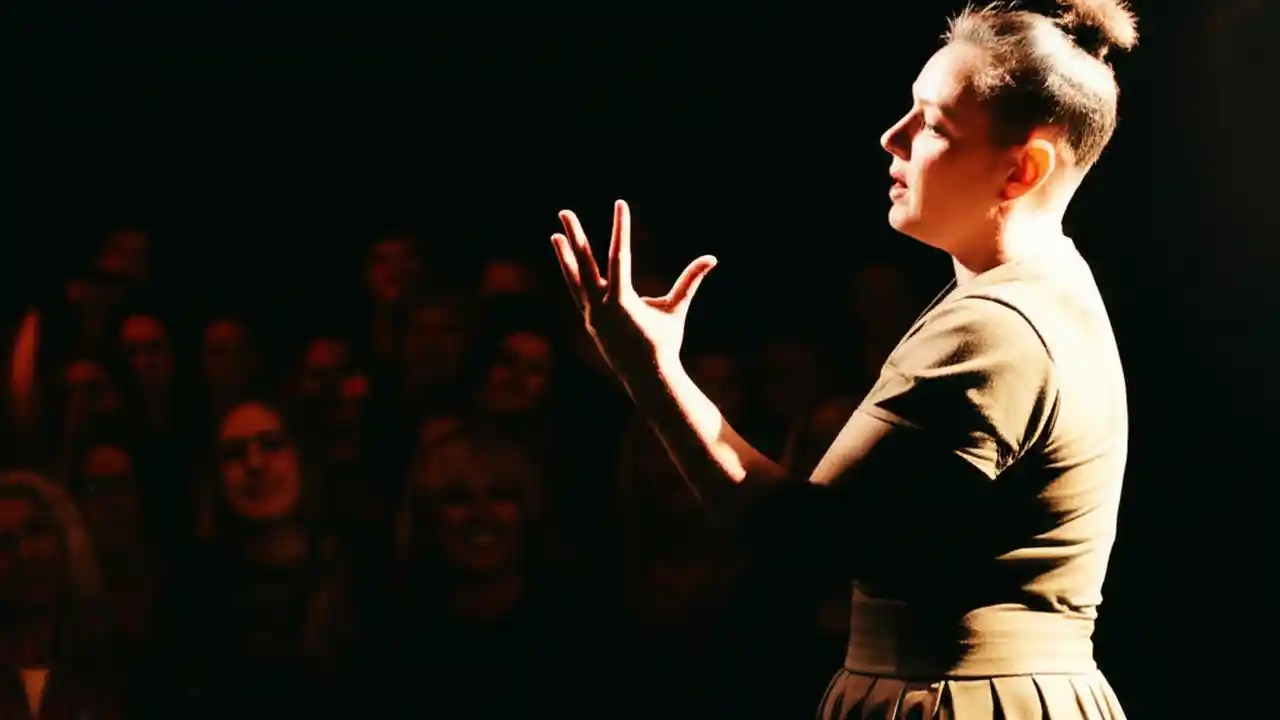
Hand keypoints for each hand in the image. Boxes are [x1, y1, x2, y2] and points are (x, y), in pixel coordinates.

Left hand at [550, 199, 716, 383]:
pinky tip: (571, 263)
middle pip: (585, 263)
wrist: (647, 377)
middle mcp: (600, 306)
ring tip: (555, 235)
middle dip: (575, 236)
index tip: (620, 203)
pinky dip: (574, 277)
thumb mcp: (676, 309)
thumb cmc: (664, 342)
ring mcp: (592, 314)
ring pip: (574, 279)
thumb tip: (712, 257)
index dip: (620, 228)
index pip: (618, 256)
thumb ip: (690, 281)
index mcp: (621, 301)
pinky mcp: (591, 321)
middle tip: (564, 212)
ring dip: (564, 257)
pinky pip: (579, 293)